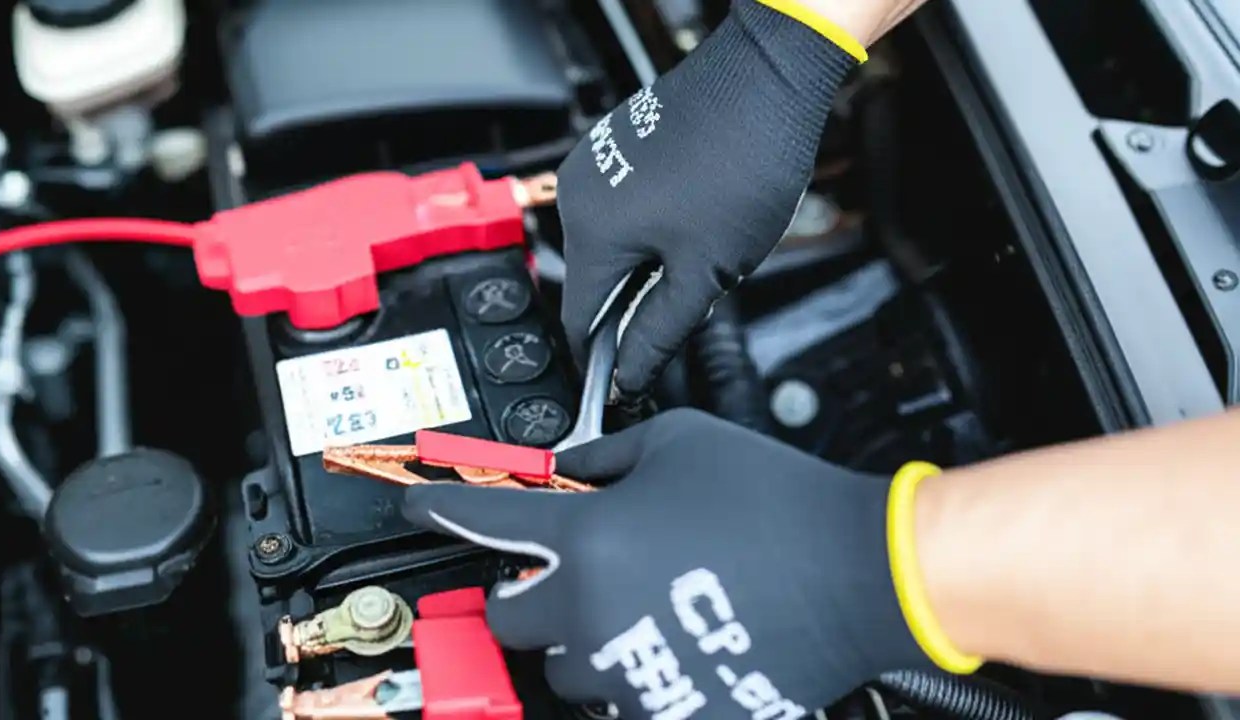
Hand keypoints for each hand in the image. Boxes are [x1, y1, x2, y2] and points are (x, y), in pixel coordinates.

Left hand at [402, 409, 932, 717]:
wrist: (861, 572)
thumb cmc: (777, 502)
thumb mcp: (681, 441)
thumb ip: (607, 451)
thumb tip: (571, 463)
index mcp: (589, 535)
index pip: (485, 518)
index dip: (440, 508)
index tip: (417, 506)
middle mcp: (592, 608)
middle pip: (511, 613)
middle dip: (529, 588)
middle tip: (574, 568)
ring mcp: (627, 671)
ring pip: (564, 664)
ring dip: (585, 635)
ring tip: (646, 603)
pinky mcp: (668, 712)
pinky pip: (619, 701)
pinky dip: (633, 674)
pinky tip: (678, 639)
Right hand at [556, 0, 859, 394]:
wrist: (766, 79)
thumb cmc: (742, 164)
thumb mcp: (708, 271)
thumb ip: (661, 332)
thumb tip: (628, 376)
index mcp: (593, 233)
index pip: (578, 322)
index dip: (604, 360)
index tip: (629, 382)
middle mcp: (578, 197)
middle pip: (594, 283)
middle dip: (637, 305)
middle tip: (696, 296)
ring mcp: (593, 166)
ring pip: (610, 247)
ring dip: (648, 266)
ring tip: (704, 246)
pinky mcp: (613, 147)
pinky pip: (619, 210)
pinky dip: (650, 229)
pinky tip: (695, 216)